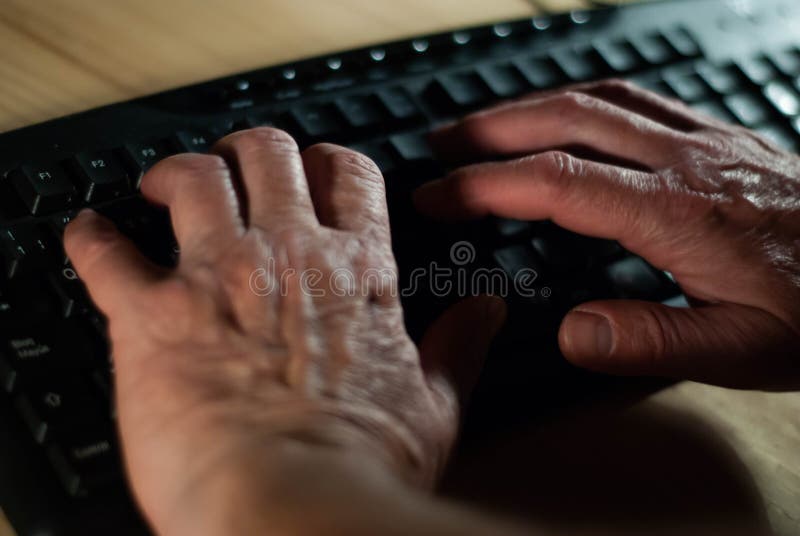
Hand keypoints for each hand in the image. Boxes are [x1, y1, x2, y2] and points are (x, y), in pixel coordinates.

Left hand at [64, 129, 505, 534]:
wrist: (291, 506)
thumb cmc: (360, 468)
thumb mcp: (432, 407)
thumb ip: (460, 348)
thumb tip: (488, 311)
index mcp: (355, 274)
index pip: (348, 175)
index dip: (328, 161)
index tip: (313, 173)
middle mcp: (288, 257)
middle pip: (267, 153)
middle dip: (250, 152)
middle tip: (236, 170)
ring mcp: (218, 277)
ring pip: (194, 176)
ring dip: (177, 173)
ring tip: (167, 187)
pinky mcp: (153, 316)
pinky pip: (107, 252)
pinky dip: (93, 238)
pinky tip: (94, 236)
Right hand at [414, 79, 799, 389]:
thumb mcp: (742, 352)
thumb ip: (650, 341)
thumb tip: (572, 332)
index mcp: (678, 214)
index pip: (557, 182)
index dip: (485, 184)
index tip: (439, 193)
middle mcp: (686, 162)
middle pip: (567, 120)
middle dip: (492, 127)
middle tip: (442, 141)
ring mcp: (705, 142)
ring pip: (600, 99)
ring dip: (532, 106)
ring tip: (487, 122)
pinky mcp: (721, 139)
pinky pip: (638, 100)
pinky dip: (583, 101)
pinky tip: (570, 115)